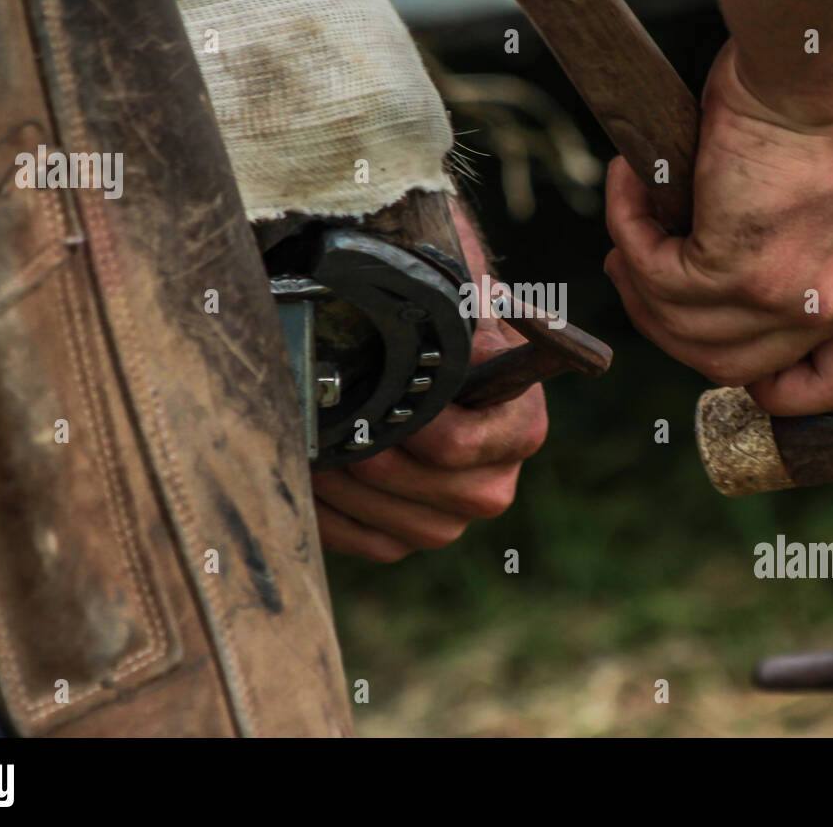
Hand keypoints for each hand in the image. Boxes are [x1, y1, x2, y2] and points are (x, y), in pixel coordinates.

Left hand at [312, 202, 548, 561]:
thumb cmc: (424, 313)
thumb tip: (471, 299)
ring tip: (315, 446)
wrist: (395, 344)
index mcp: (519, 419)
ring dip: (354, 492)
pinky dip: (338, 518)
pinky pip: (376, 544)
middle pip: (453, 499)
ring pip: (413, 529)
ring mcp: (452, 512)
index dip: (438, 433)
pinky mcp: (408, 533)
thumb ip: (462, 295)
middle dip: (384, 464)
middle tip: (336, 428)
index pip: (484, 445)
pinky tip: (312, 475)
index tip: (399, 406)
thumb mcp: (446, 288)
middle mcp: (496, 474)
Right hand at [603, 40, 832, 415]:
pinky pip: (656, 273)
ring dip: (635, 271)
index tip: (731, 348)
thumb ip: (786, 252)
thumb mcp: (822, 200)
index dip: (778, 386)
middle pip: (727, 367)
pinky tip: (630, 180)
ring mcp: (788, 296)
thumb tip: (695, 274)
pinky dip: (628, 226)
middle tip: (632, 264)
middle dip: (665, 321)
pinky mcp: (741, 269)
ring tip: (629, 210)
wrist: (818, 59)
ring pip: (679, 326)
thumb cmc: (815, 101)